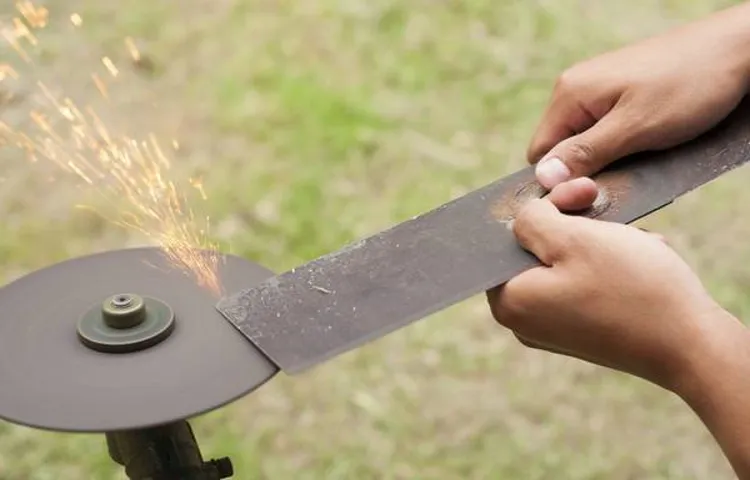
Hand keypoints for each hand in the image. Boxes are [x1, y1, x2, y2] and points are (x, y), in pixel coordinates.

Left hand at [486, 178, 737, 389]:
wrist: (693, 347)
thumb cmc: (632, 289)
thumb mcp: (575, 238)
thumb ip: (533, 220)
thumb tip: (522, 218)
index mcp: (509, 302)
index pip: (504, 238)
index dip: (538, 209)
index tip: (574, 196)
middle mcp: (523, 321)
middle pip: (533, 250)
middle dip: (570, 221)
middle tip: (600, 203)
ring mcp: (552, 330)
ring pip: (563, 262)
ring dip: (594, 240)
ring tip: (630, 239)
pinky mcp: (582, 332)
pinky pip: (583, 283)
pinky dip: (607, 264)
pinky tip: (636, 256)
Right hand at [528, 3, 749, 188]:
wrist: (739, 47)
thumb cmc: (690, 84)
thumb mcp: (635, 128)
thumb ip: (586, 154)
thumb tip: (543, 178)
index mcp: (569, 94)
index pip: (539, 153)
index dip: (560, 179)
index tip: (592, 192)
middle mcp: (577, 89)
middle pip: (562, 149)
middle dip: (587, 170)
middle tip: (623, 178)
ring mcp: (599, 90)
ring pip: (587, 143)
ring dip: (609, 160)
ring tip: (642, 158)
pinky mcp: (622, 94)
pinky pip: (607, 131)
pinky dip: (624, 145)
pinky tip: (649, 145)